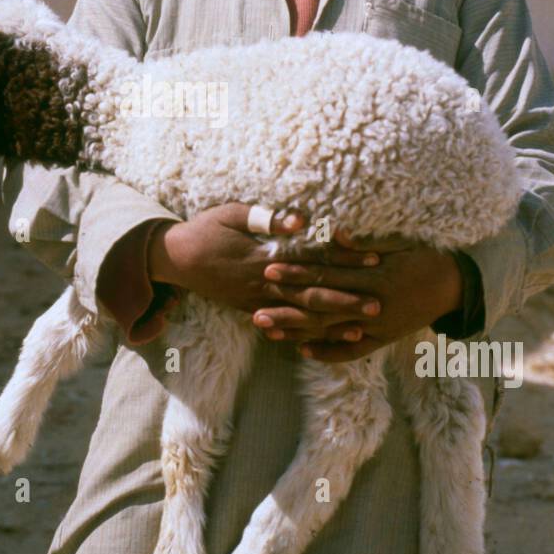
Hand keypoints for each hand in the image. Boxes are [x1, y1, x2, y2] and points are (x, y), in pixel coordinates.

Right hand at [147, 206, 377, 317]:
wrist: (175, 259)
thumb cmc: (205, 229)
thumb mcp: (231, 213)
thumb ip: (265, 217)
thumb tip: (299, 219)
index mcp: (264, 255)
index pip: (313, 257)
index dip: (344, 258)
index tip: (373, 259)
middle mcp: (263, 283)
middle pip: (313, 293)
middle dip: (346, 300)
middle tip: (378, 305)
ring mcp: (256, 301)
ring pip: (300, 315)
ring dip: (331, 323)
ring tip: (361, 329)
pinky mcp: (250, 310)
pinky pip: (282, 326)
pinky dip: (305, 333)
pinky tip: (324, 339)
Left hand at [256, 225, 463, 362]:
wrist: (456, 286)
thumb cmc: (424, 257)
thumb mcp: (398, 243)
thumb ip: (365, 243)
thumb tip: (335, 232)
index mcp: (374, 277)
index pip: (326, 275)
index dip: (297, 272)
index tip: (270, 269)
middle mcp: (373, 305)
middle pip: (322, 306)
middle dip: (288, 305)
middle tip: (257, 303)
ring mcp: (378, 326)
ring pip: (331, 331)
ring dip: (297, 331)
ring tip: (267, 330)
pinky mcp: (384, 339)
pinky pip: (352, 351)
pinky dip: (328, 352)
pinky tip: (302, 351)